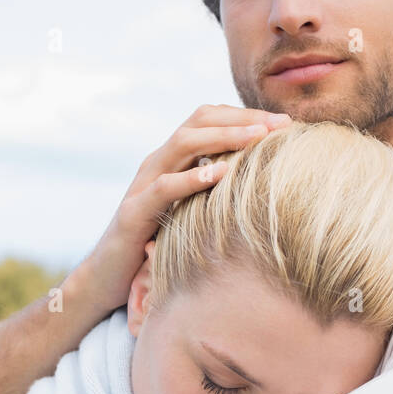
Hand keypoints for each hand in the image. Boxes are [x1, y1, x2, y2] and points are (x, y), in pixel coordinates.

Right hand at [80, 104, 291, 313]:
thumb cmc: (156, 246)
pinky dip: (192, 178)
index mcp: (173, 160)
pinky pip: (163, 188)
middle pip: (200, 120)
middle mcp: (157, 163)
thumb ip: (215, 193)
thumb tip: (262, 187)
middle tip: (281, 124)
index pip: (210, 119)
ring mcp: (143, 184)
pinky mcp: (134, 213)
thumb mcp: (191, 212)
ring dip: (224, 137)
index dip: (247, 115)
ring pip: (182, 143)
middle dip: (243, 119)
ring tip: (259, 138)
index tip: (285, 123)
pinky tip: (220, 174)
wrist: (107, 277)